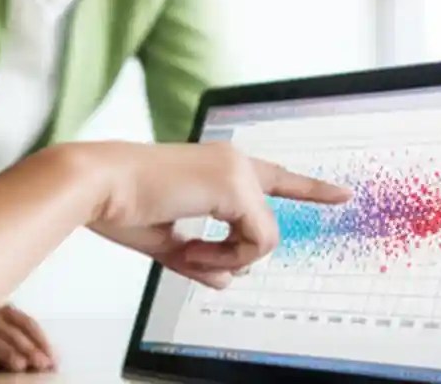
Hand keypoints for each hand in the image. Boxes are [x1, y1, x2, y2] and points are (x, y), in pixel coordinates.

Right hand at [0, 304, 55, 372]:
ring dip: (9, 354)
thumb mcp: (5, 328)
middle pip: (14, 334)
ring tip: (20, 365)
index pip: (28, 324)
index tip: (52, 358)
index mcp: (7, 312)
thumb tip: (52, 361)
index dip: (41, 341)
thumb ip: (26, 341)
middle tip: (40, 363)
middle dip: (29, 350)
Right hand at [78, 141, 351, 287]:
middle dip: (233, 255)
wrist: (97, 185)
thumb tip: (230, 279)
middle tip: (188, 256)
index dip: (310, 189)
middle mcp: (233, 161)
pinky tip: (191, 246)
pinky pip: (255, 242)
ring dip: (226, 257)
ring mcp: (238, 170)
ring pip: (264, 239)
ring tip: (186, 251)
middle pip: (264, 228)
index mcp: (216, 166)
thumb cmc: (121, 205)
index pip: (275, 177)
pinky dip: (227, 256)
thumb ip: (203, 259)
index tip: (343, 194)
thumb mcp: (168, 241)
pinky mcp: (236, 185)